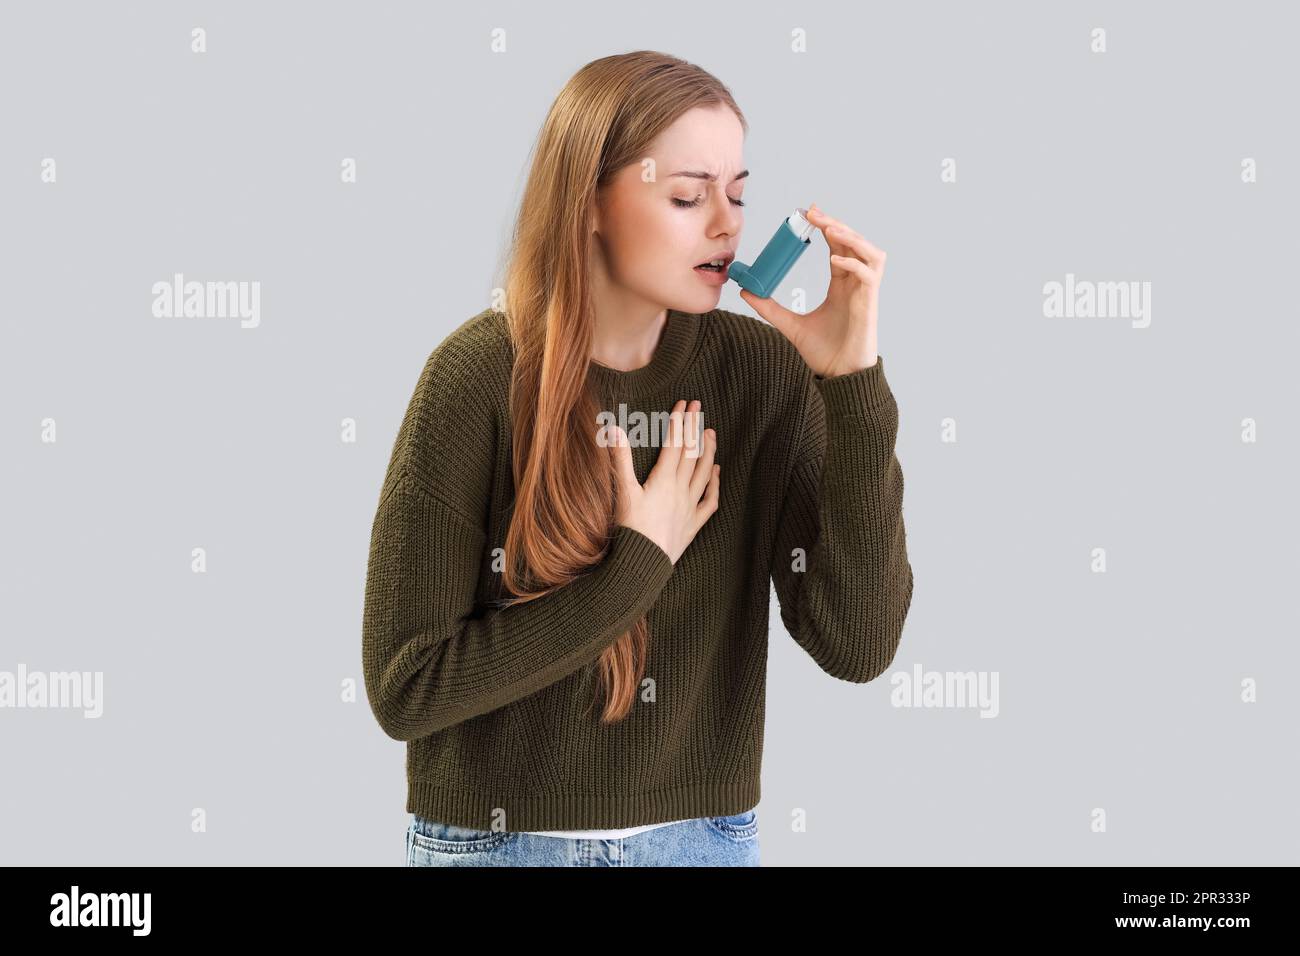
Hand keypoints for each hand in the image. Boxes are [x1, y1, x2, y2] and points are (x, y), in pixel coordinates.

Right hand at [609, 400, 718, 563]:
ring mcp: (690, 507)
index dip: (679, 422)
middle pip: (691, 453)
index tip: (684, 403)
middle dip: (695, 428)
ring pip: (704, 473)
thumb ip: (620, 460)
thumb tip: (613, 430)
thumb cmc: (629, 530)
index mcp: (663, 480)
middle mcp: (681, 490)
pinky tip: (716, 472)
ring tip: (711, 433)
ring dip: (708, 451)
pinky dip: (715, 484)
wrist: (642, 564)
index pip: (675, 444)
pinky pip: (709, 501)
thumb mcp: (622, 492)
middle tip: (699, 408)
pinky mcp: (693, 524)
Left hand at [738, 203, 884, 377]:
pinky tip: (835, 262)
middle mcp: (855, 284)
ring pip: (870, 252)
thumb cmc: (824, 353)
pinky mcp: (870, 304)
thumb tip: (745, 292)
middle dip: (835, 224)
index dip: (827, 227)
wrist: (839, 376)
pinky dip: (854, 264)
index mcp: (841, 285)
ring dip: (851, 237)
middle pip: (853, 242)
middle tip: (812, 212)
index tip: (807, 213)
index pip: (837, 246)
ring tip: (829, 229)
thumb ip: (770, 308)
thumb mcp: (791, 325)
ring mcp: (865, 292)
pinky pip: (869, 275)